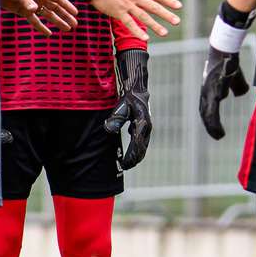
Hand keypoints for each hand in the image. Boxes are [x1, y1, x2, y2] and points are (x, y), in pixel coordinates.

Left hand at [1, 0, 77, 34]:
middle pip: (55, 7)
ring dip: (57, 22)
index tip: (76, 13)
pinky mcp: (22, 11)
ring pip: (47, 14)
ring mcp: (30, 4)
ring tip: (67, 29)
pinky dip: (41, 27)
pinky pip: (34, 21)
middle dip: (65, 16)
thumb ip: (25, 0)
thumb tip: (34, 10)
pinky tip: (49, 34)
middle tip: (75, 24)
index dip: (66, 5)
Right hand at [89, 0, 180, 40]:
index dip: (168, 0)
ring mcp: (127, 5)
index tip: (179, 6)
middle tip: (177, 21)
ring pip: (144, 16)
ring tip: (165, 33)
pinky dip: (138, 32)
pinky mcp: (118, 12)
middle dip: (166, 14)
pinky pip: (130, 24)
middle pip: (154, 6)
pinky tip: (146, 39)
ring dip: (155, 25)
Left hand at [104, 49, 151, 169]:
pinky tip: (130, 153)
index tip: (124, 164)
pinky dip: (136, 149)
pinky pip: (141, 141)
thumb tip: (109, 129)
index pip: (137, 145)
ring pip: (143, 146)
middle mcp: (146, 127)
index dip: (131, 156)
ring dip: (136, 155)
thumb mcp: (121, 106)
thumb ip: (116, 118)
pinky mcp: (143, 126)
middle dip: (134, 159)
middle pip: (142, 148)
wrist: (137, 89)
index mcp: (142, 124)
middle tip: (125, 167)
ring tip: (127, 164)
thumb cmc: (129, 97)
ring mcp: (146, 127)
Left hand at [198, 48, 248, 139]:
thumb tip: (240, 94)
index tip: (215, 128)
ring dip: (212, 128)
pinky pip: (212, 113)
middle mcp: (206, 93)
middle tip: (217, 136)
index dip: (210, 118)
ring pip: (208, 115)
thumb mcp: (235, 78)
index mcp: (209, 90)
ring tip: (219, 136)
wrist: (226, 52)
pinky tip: (219, 131)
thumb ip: (237, 87)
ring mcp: (208, 94)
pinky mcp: (213, 94)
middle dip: (210, 126)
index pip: (207, 107)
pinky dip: (214, 124)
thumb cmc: (230, 63)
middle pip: (205, 113)